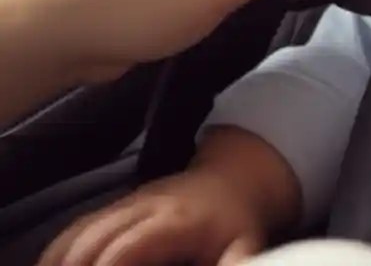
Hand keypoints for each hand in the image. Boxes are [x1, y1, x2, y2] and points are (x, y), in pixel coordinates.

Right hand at [38, 172, 265, 265]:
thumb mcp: (244, 245)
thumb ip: (236, 263)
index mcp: (174, 222)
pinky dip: (59, 251)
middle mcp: (143, 208)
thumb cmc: (236, 222)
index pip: (127, 248)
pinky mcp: (114, 208)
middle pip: (93, 239)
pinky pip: (76, 227)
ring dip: (60, 261)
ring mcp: (125, 204)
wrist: (232, 181)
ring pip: (79, 231)